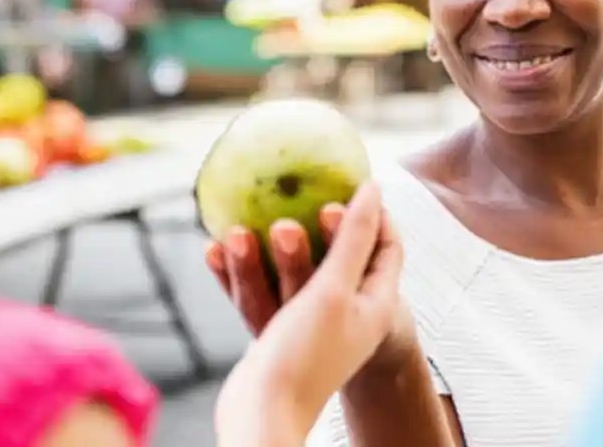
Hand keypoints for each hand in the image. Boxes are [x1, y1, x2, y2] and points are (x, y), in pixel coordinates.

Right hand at [212, 184, 407, 444]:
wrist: (261, 417)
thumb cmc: (304, 355)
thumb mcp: (335, 288)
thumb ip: (353, 238)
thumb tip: (374, 189)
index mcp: (375, 305)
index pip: (389, 247)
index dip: (375, 213)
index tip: (349, 185)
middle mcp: (348, 316)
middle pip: (336, 257)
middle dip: (312, 228)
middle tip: (291, 208)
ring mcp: (312, 328)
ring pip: (290, 274)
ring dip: (264, 251)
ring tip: (238, 229)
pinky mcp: (278, 338)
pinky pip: (260, 294)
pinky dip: (239, 274)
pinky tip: (213, 250)